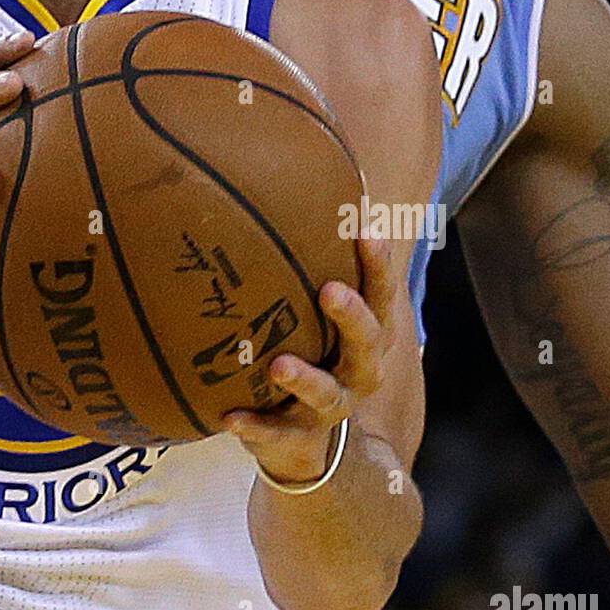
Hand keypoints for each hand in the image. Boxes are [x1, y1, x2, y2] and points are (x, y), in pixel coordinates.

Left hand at [223, 233, 397, 485]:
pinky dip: (255, 427)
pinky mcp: (295, 439)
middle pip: (368, 343)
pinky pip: (275, 435)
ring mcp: (329, 409)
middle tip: (330, 289)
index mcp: (366, 335)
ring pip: (327, 396)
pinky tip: (228, 417)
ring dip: (306, 379)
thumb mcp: (317, 308)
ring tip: (281, 363)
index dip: (378, 264)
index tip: (365, 229)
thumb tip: (302, 163)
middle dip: (353, 316)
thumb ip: (310, 254)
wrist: (309, 445)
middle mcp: (357, 371)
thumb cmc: (311, 349)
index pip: (382, 295)